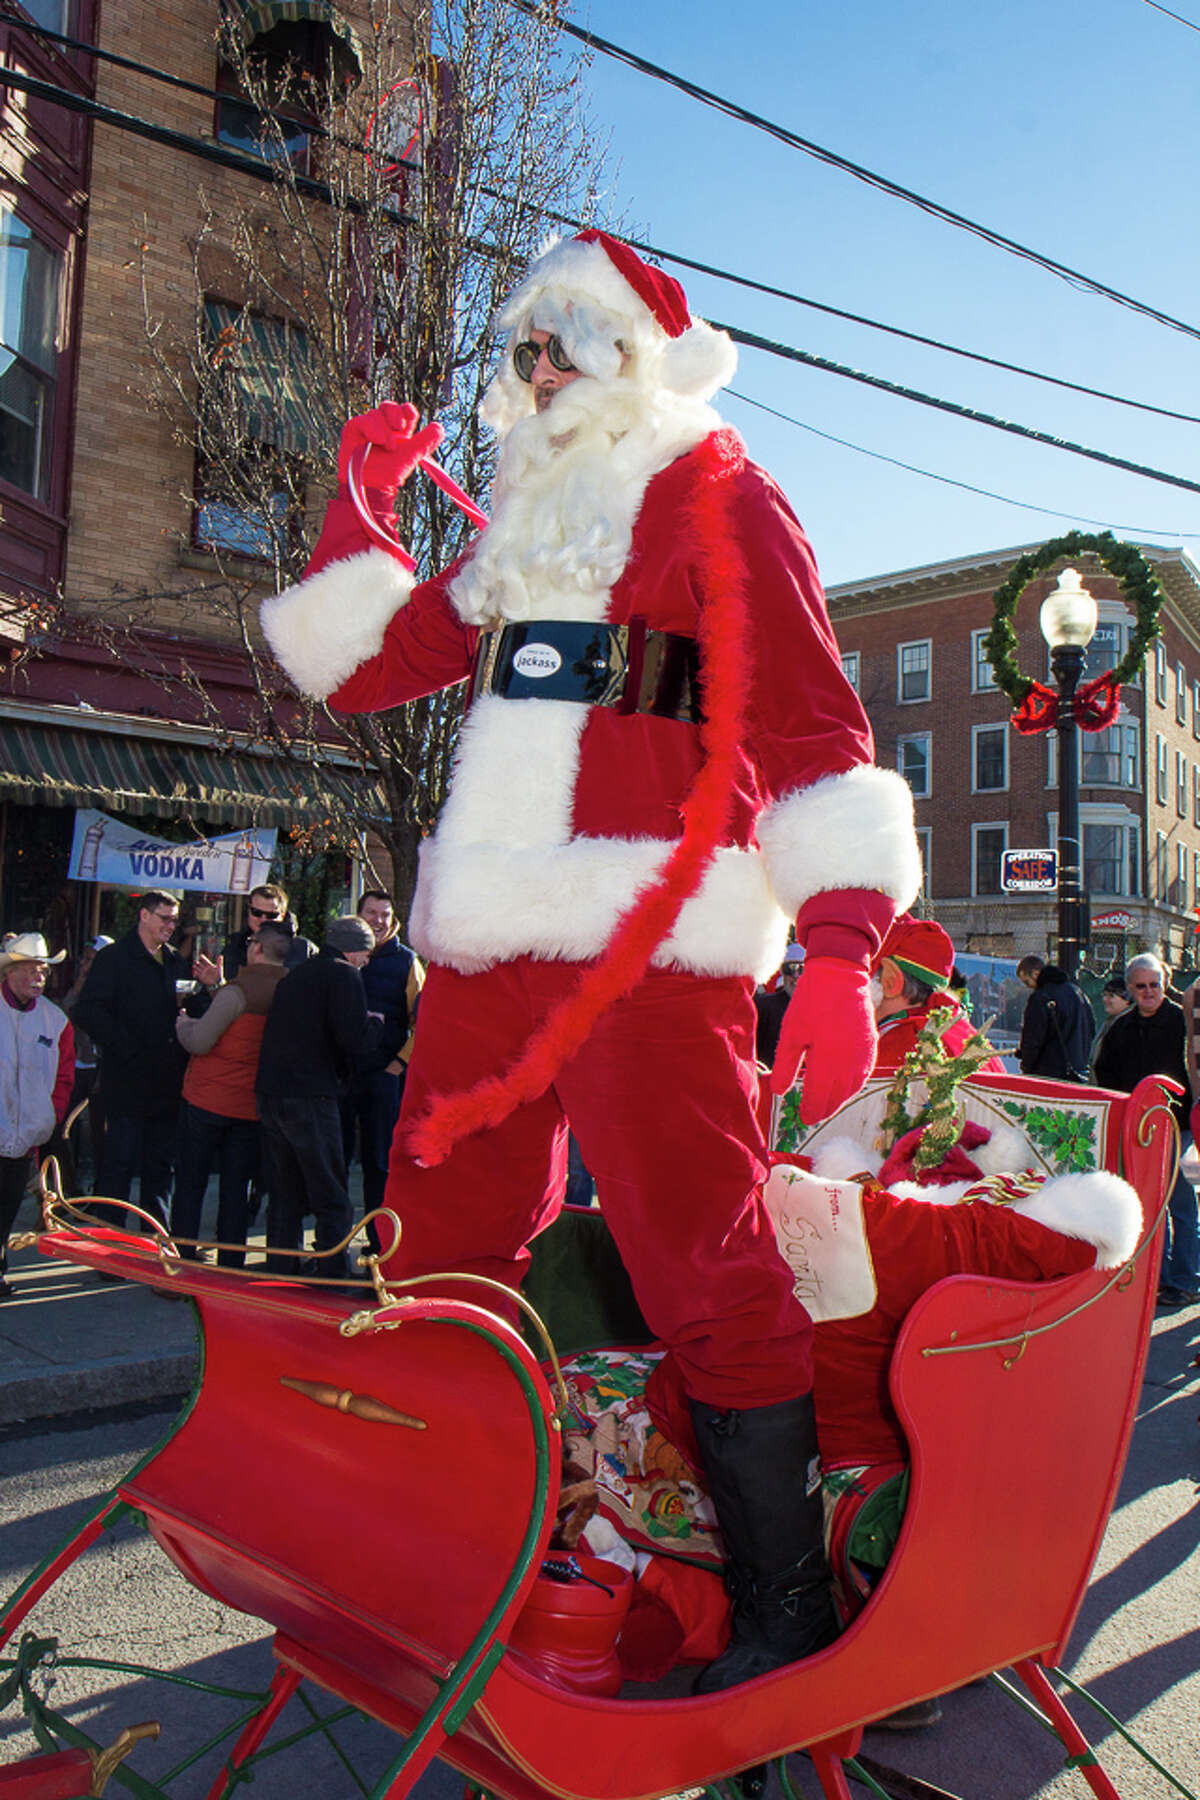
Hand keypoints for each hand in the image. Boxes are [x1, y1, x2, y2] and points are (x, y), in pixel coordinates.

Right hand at [194, 955, 220, 988]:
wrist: (217, 983)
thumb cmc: (219, 975)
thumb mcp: (219, 968)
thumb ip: (219, 962)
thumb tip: (220, 955)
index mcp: (210, 966)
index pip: (206, 961)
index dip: (203, 958)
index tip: (201, 955)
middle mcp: (206, 969)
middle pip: (200, 965)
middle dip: (197, 963)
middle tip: (195, 961)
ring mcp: (203, 973)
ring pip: (198, 969)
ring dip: (195, 967)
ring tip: (194, 966)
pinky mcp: (201, 977)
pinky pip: (197, 975)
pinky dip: (196, 973)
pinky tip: (194, 972)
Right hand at [337, 401, 443, 499]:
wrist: (370, 486)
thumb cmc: (388, 474)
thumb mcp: (410, 457)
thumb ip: (425, 442)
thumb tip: (439, 427)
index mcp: (398, 431)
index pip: (404, 412)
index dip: (407, 410)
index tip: (410, 413)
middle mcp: (382, 426)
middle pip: (389, 407)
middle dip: (395, 413)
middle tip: (399, 427)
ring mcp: (367, 427)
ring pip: (376, 414)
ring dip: (384, 429)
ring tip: (389, 446)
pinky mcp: (353, 430)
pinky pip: (362, 421)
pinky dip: (371, 428)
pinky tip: (377, 439)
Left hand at [770, 957, 877, 1122]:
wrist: (840, 976)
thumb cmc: (811, 1003)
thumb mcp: (791, 1034)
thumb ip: (785, 1067)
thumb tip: (779, 1092)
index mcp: (827, 1064)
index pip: (818, 1100)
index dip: (809, 1112)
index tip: (803, 1118)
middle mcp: (849, 1065)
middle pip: (836, 1100)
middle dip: (823, 1110)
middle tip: (812, 1115)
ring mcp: (863, 1057)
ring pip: (851, 1091)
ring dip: (838, 1101)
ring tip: (825, 1104)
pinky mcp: (872, 1048)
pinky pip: (863, 1077)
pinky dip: (851, 1087)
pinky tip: (843, 1087)